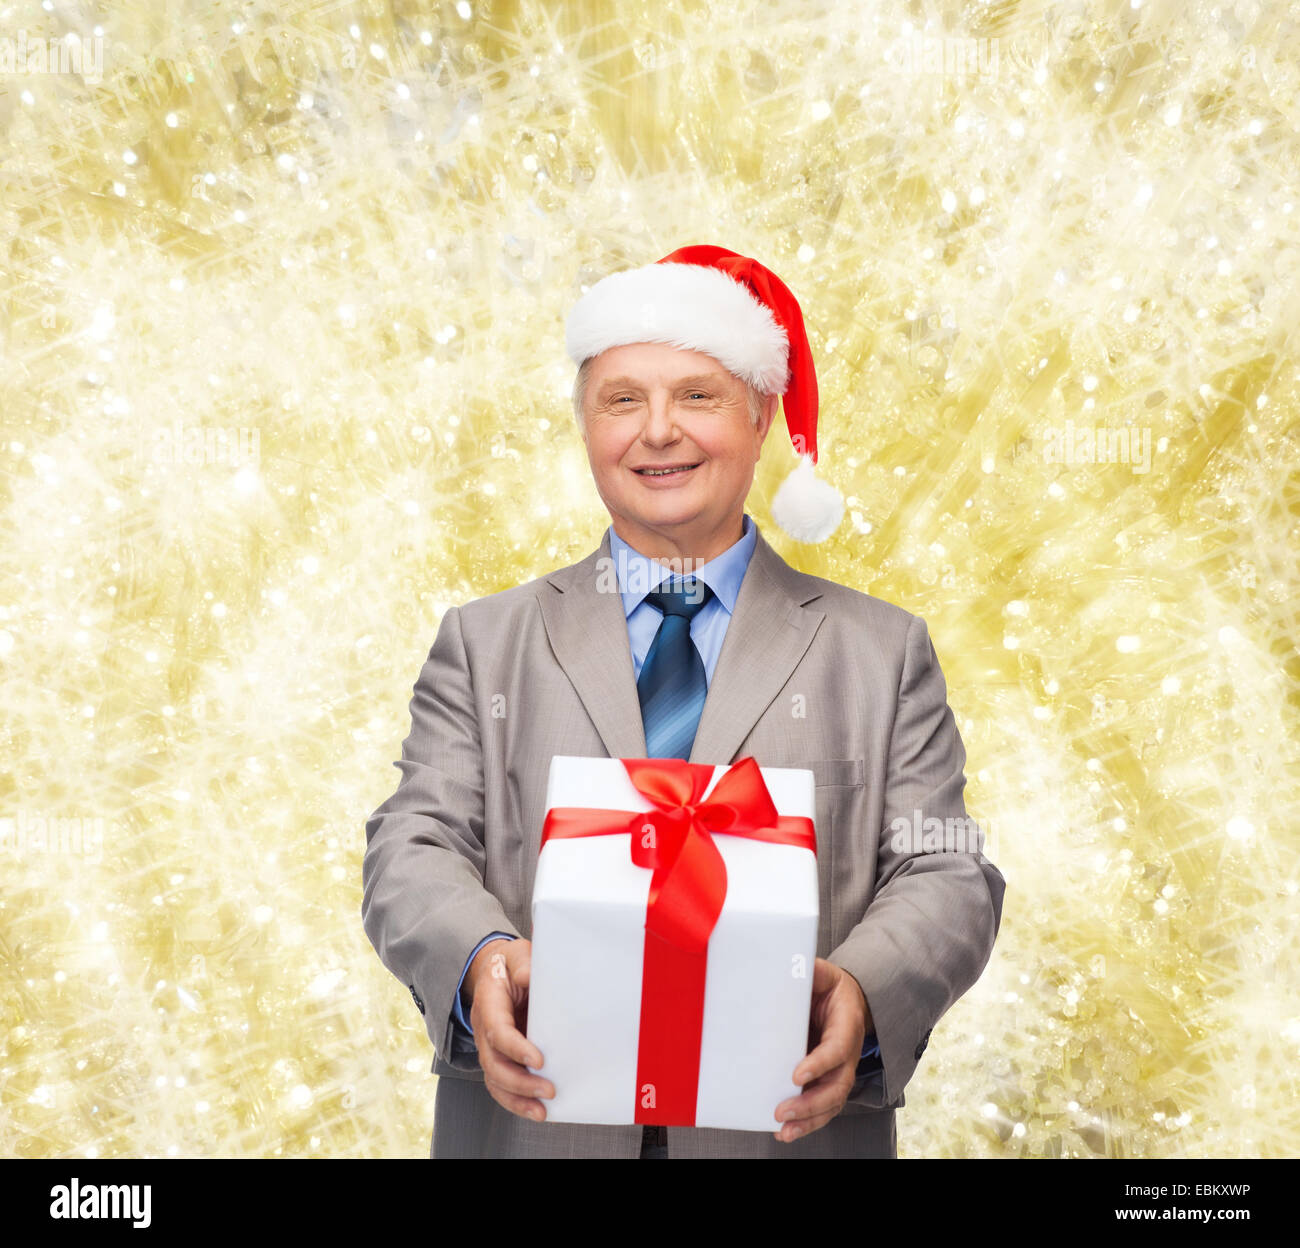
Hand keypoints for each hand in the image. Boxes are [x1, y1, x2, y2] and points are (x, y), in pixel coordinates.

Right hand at [464, 938, 554, 1122]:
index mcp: (489, 1003)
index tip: (539, 1059)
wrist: (498, 971)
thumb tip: (528, 977)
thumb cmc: (512, 964)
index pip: (497, 1031)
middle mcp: (484, 1029)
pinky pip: (501, 1085)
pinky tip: (537, 1111)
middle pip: (493, 1063)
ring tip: (542, 1111)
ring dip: (518, 1099)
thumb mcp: (519, 955)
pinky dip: (516, 1101)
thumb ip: (523, 964)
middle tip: (548, 1090)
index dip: (515, 1048)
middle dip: (519, 1082)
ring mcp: (489, 1046)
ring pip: (495, 1080)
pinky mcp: (500, 1057)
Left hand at [773, 957, 870, 1142]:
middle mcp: (847, 1055)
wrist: (848, 1001)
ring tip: (784, 1130)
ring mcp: (839, 1072)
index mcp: (846, 1026)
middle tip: (783, 1111)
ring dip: (808, 1120)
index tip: (796, 1075)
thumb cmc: (831, 989)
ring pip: (830, 1103)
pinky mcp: (827, 1082)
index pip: (836, 1050)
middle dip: (810, 1103)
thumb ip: (809, 971)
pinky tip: (786, 1132)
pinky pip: (821, 1108)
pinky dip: (806, 1123)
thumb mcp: (823, 974)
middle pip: (835, 1086)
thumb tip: (793, 965)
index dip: (819, 1064)